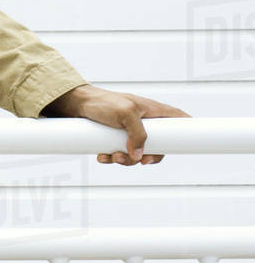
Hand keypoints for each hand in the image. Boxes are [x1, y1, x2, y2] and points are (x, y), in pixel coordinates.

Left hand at [40, 83, 190, 165]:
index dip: (188, 132)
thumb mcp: (124, 113)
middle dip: (147, 157)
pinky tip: (102, 156)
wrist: (75, 104)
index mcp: (153, 111)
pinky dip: (112, 158)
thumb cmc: (102, 102)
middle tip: (139, 160)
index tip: (185, 145)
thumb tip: (140, 155)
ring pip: (138, 154)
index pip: (180, 119)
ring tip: (112, 156)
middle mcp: (145, 122)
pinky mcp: (117, 138)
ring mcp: (131, 131)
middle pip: (159, 146)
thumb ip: (137, 134)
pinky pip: (121, 154)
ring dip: (126, 160)